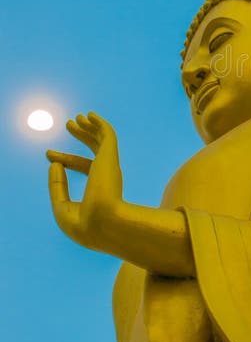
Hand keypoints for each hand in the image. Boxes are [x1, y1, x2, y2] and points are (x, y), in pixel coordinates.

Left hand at [47, 112, 123, 250]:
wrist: (101, 225)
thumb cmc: (83, 224)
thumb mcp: (62, 207)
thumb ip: (57, 185)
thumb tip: (53, 163)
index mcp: (100, 188)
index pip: (84, 166)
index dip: (66, 159)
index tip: (48, 155)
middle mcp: (108, 174)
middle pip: (95, 149)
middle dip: (82, 136)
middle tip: (68, 124)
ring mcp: (110, 165)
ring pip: (102, 139)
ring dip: (90, 127)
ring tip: (76, 117)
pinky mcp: (110, 157)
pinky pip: (107, 134)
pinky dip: (99, 124)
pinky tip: (88, 116)